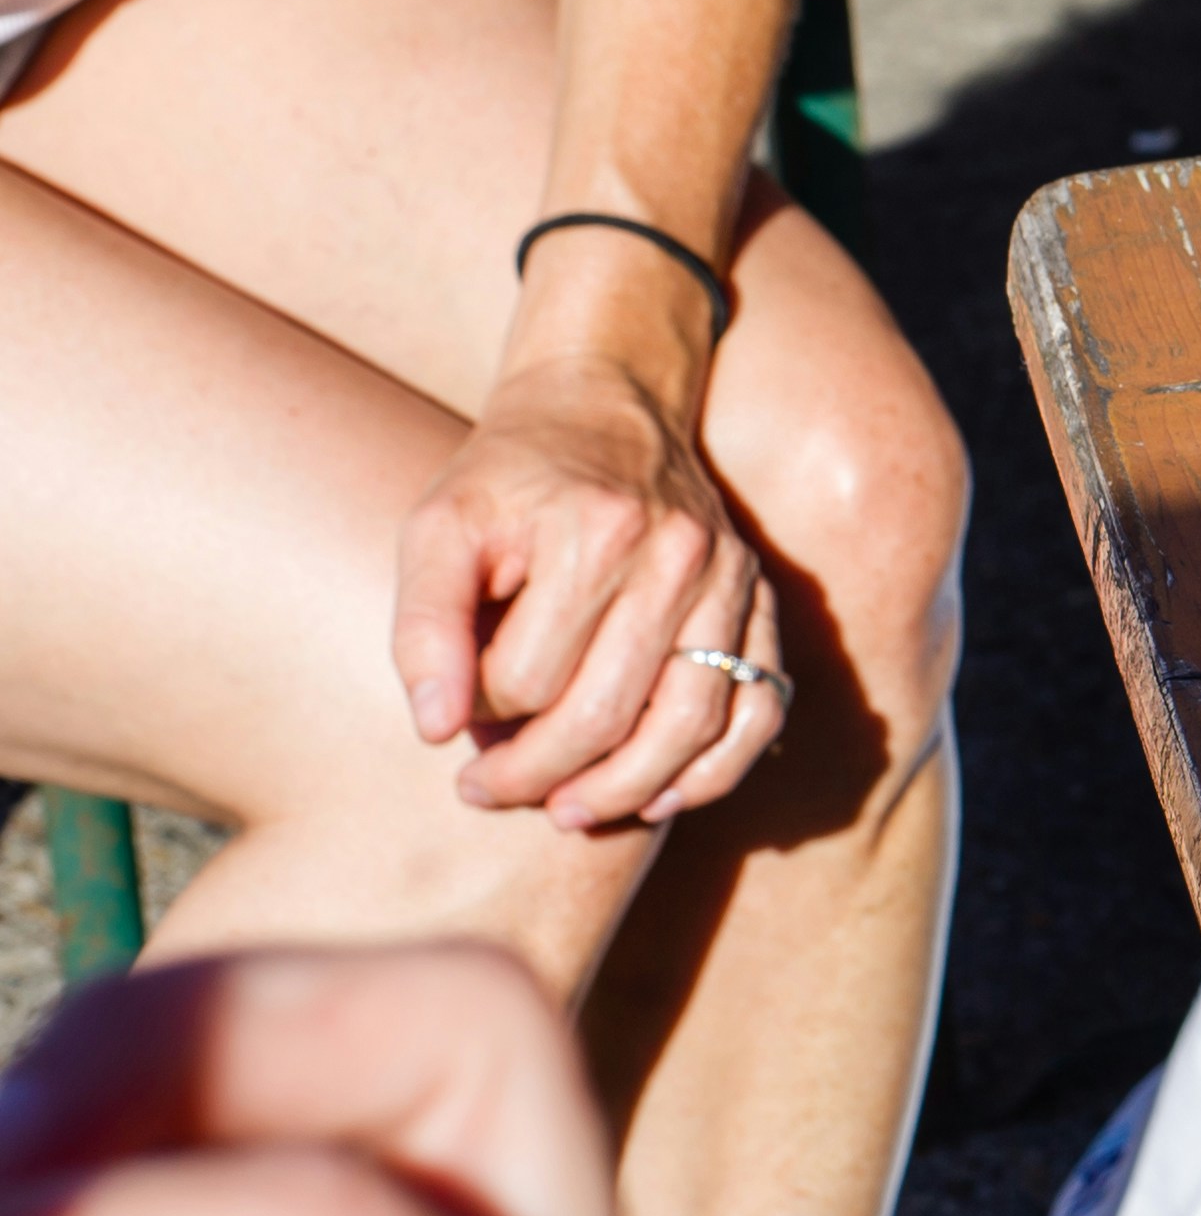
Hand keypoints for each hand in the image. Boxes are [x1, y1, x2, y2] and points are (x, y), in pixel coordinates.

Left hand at [394, 252, 782, 835]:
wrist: (606, 403)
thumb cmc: (509, 477)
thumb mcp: (438, 529)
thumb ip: (423, 626)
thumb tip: (436, 731)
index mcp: (595, 533)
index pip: (529, 679)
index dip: (478, 715)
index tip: (452, 716)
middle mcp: (680, 556)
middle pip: (608, 713)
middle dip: (534, 773)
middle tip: (483, 788)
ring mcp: (732, 580)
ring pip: (692, 723)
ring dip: (622, 789)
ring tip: (564, 811)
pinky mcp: (762, 599)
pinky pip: (761, 707)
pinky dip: (716, 770)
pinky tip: (658, 796)